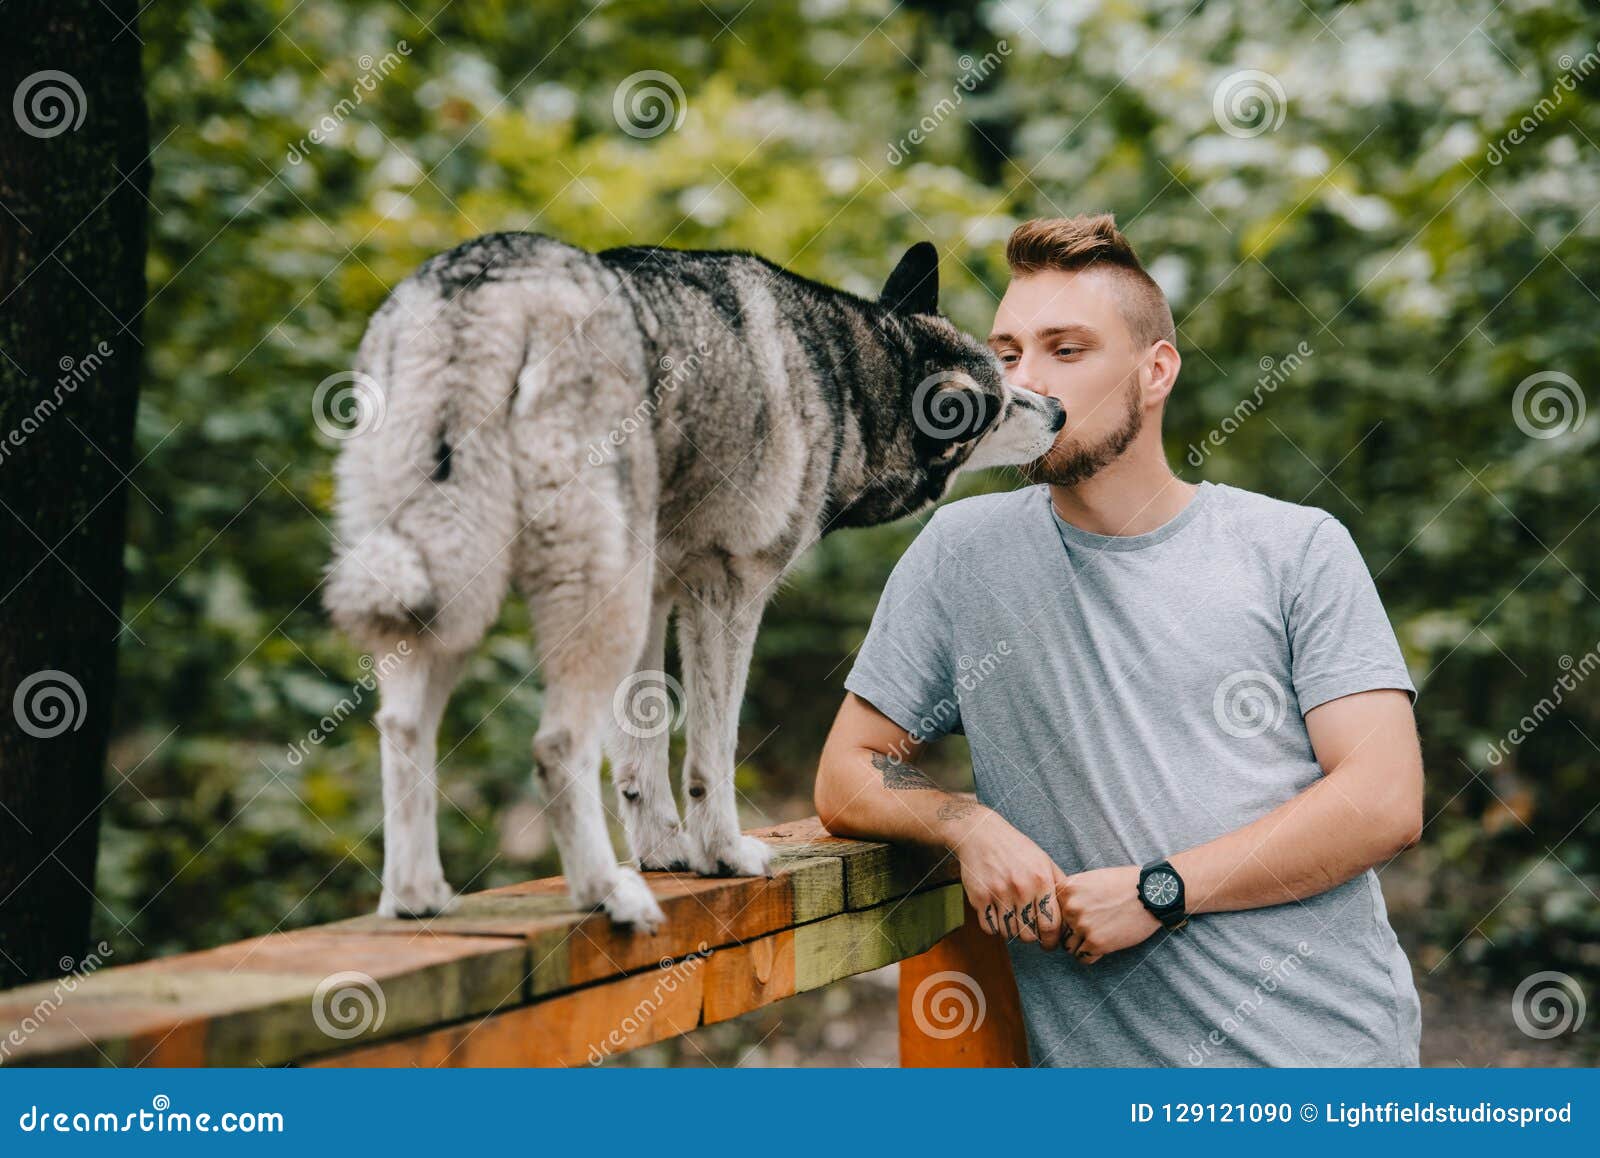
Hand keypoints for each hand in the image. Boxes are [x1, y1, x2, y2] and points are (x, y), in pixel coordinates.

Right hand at [946, 806, 1067, 949]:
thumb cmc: (1017, 848)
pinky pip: (990, 928)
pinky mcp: (979, 897)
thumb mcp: (1044, 861)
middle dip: (1032, 937)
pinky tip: (998, 916)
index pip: (1051, 925)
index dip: (1052, 941)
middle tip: (1030, 932)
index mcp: (1041, 881)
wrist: (982, 834)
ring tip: (1014, 920)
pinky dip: (995, 927)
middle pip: (1029, 935)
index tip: (1049, 943)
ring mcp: (998, 893)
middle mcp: (1021, 888)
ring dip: (1012, 931)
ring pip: (1009, 933)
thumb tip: (1072, 910)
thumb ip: (1059, 885)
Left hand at [1055, 864, 1161, 963]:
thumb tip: (1059, 912)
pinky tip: (1101, 947)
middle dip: (1071, 932)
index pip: (1051, 912)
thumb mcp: (1091, 879)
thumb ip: (1073, 894)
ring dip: (1079, 945)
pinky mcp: (1096, 942)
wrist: (1150, 893)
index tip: (1075, 919)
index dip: (1063, 918)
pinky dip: (1090, 955)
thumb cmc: (1123, 884)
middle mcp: (1070, 907)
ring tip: (1095, 938)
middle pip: (1059, 930)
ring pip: (1068, 947)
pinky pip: (1082, 958)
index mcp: (1066, 889)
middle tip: (1089, 929)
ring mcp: (1082, 926)